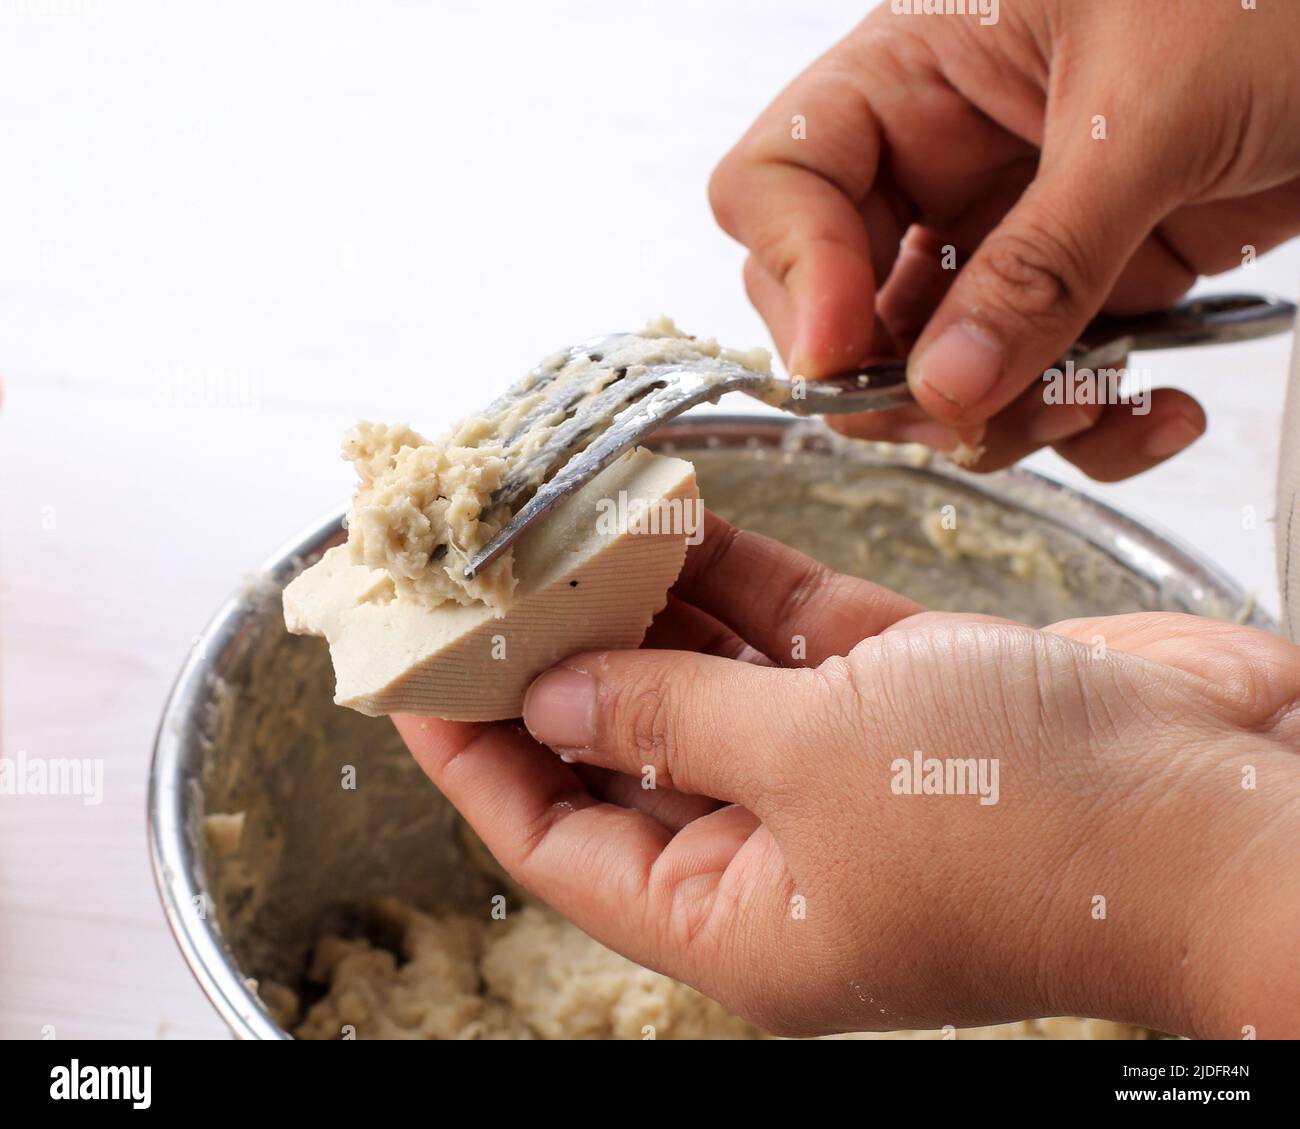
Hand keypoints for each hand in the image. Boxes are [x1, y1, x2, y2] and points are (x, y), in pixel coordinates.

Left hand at [396, 513, 1299, 1037]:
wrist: (1224, 801)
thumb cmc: (1030, 819)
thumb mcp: (816, 761)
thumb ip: (671, 713)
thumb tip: (551, 689)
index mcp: (734, 914)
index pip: (552, 835)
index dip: (469, 754)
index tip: (409, 673)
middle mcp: (776, 845)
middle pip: (616, 742)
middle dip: (547, 658)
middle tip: (478, 574)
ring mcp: (837, 762)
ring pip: (701, 669)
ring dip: (637, 598)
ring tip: (558, 524)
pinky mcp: (897, 687)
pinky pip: (784, 624)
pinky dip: (732, 570)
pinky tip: (672, 511)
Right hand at [709, 0, 1299, 477]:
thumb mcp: (1155, 115)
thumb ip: (1041, 263)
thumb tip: (943, 389)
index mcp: (920, 70)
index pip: (778, 182)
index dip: (792, 273)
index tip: (843, 353)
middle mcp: (943, 160)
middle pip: (837, 301)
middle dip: (894, 378)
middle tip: (964, 412)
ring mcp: (1011, 234)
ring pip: (937, 369)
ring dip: (1004, 419)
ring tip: (1094, 407)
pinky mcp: (1084, 289)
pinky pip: (1041, 388)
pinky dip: (1089, 426)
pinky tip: (1158, 412)